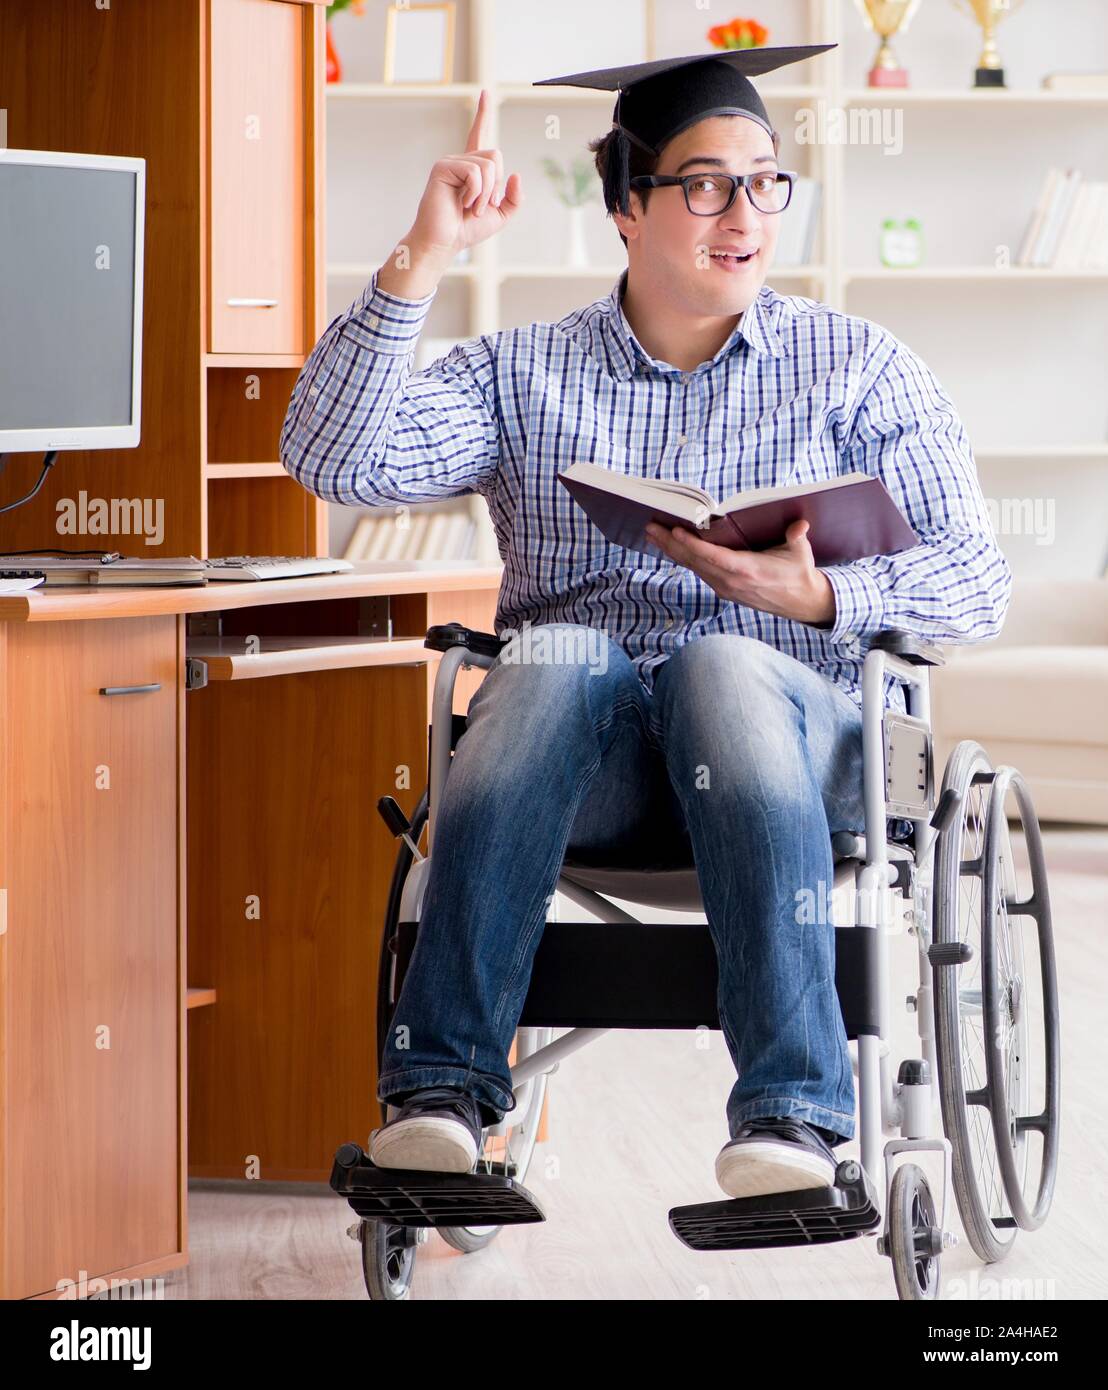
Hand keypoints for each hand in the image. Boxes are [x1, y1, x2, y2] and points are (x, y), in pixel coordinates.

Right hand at [405, 89, 522, 266]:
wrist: (445, 242)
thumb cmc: (466, 229)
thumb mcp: (500, 215)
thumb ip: (514, 198)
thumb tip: (517, 175)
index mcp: (473, 168)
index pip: (479, 134)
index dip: (483, 114)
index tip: (484, 93)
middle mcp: (461, 160)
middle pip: (496, 155)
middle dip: (496, 186)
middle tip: (481, 206)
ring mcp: (451, 162)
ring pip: (488, 165)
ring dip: (486, 194)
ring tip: (471, 208)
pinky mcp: (442, 167)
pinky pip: (475, 172)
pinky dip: (475, 193)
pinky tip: (462, 203)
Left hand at [644, 517, 836, 626]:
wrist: (801, 603)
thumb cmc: (799, 573)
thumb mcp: (801, 553)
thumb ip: (797, 537)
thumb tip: (800, 525)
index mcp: (748, 571)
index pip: (714, 556)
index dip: (694, 545)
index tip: (676, 531)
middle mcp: (732, 582)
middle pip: (695, 561)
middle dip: (671, 543)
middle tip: (651, 527)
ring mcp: (725, 587)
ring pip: (693, 566)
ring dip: (672, 550)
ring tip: (653, 533)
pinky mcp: (723, 589)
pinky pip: (698, 571)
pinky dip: (683, 557)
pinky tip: (670, 547)